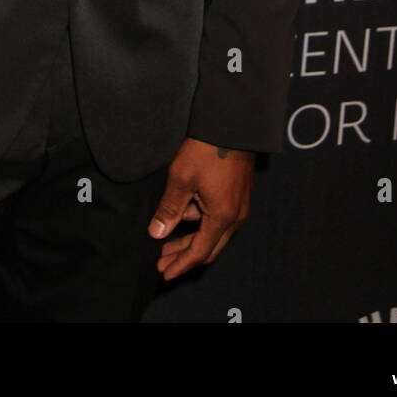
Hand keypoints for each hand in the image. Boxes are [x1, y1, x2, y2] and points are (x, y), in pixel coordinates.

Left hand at [148, 137, 254, 279]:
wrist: (233, 123)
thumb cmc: (207, 149)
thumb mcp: (181, 178)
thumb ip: (170, 209)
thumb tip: (157, 234)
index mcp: (223, 217)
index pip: (200, 252)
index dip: (181, 264)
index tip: (164, 274)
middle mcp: (236, 216)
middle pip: (209, 247)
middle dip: (184, 256)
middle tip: (162, 262)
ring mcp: (240, 205)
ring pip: (213, 232)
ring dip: (191, 237)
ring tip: (166, 238)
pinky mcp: (238, 194)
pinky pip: (219, 218)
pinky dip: (200, 223)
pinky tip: (183, 215)